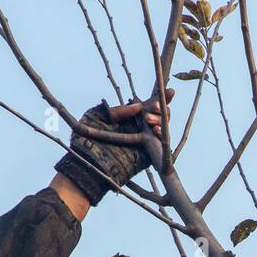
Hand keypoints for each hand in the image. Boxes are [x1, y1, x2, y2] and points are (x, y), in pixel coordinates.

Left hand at [53, 90, 175, 206]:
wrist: (85, 164)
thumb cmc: (85, 140)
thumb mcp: (98, 116)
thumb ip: (118, 111)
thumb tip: (139, 106)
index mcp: (128, 118)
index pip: (148, 106)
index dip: (161, 99)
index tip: (170, 92)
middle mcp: (138, 129)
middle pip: (160, 115)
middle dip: (162, 109)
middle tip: (155, 108)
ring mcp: (144, 142)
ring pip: (163, 128)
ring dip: (162, 121)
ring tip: (151, 122)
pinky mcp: (146, 156)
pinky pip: (161, 145)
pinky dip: (162, 136)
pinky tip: (157, 130)